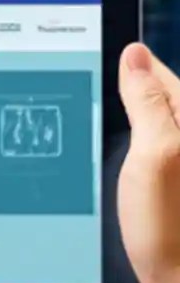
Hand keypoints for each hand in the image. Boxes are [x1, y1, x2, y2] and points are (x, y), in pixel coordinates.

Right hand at [118, 44, 179, 282]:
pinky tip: (122, 158)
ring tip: (112, 114)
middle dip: (135, 91)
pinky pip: (155, 155)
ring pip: (158, 129)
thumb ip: (146, 101)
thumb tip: (135, 55)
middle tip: (109, 80)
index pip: (165, 78)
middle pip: (164, 102)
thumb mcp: (156, 153)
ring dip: (134, 122)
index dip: (137, 65)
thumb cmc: (173, 230)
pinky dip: (136, 151)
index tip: (115, 52)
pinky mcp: (175, 191)